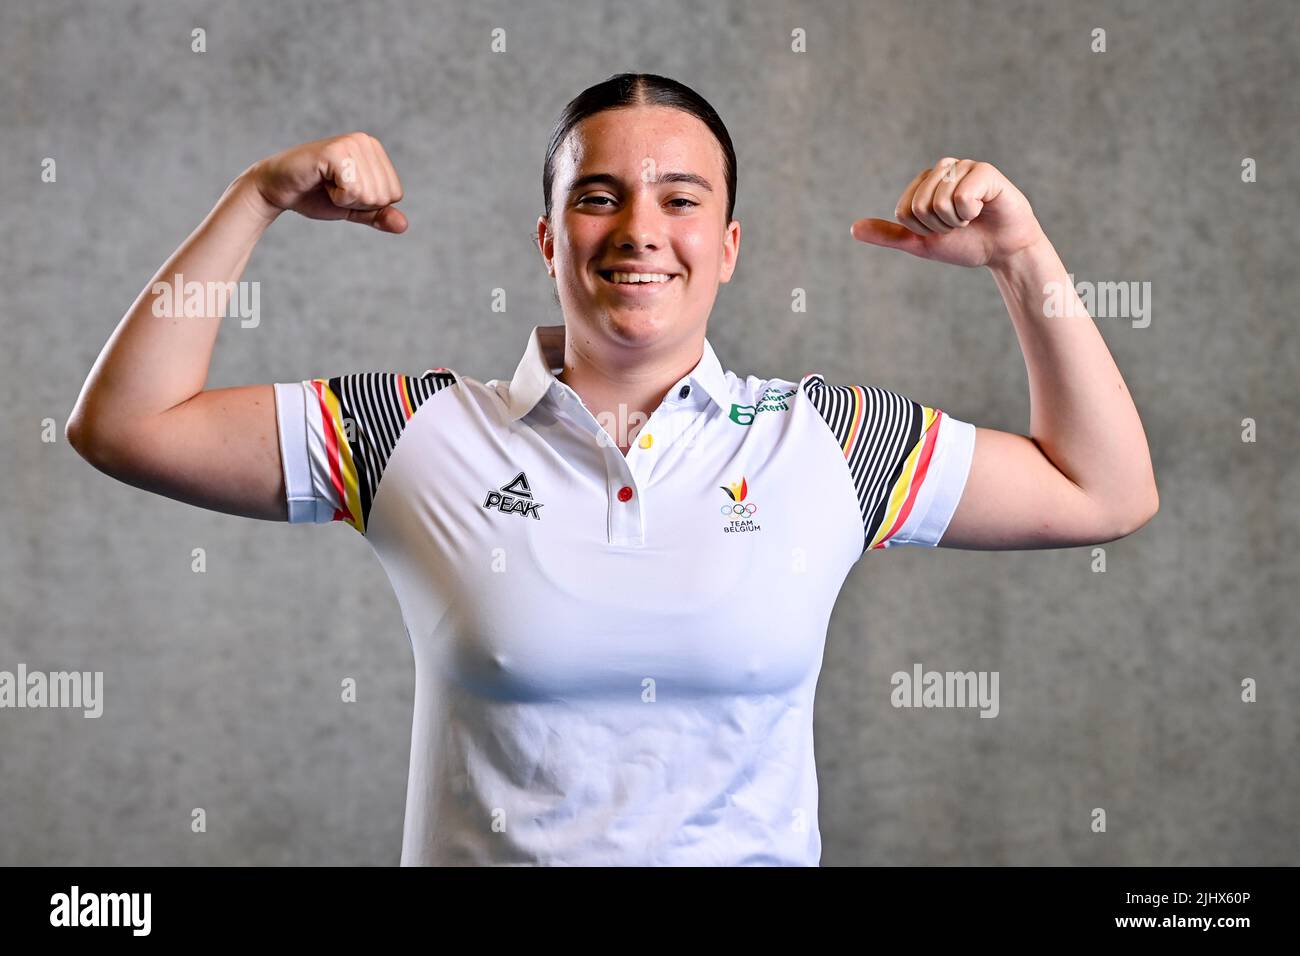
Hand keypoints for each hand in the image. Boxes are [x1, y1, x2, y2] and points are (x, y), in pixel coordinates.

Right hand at [244, 132, 406, 232]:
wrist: (277, 190)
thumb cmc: (314, 195)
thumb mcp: (353, 208)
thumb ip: (378, 215)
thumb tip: (404, 226)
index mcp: (375, 151)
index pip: (394, 195)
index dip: (368, 203)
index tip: (343, 190)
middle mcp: (366, 141)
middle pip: (384, 196)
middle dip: (357, 202)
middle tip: (332, 188)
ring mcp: (352, 143)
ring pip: (370, 194)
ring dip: (345, 199)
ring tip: (325, 183)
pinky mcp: (336, 151)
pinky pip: (353, 190)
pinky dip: (336, 196)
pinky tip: (320, 181)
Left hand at [851, 158, 1043, 268]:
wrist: (1002, 250)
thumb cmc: (965, 243)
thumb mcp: (921, 243)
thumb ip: (889, 235)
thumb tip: (853, 229)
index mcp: (924, 182)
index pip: (904, 212)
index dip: (923, 230)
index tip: (943, 230)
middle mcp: (942, 169)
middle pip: (919, 207)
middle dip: (939, 226)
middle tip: (960, 225)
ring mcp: (963, 167)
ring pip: (938, 203)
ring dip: (956, 221)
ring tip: (972, 217)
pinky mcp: (984, 171)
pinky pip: (961, 197)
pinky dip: (970, 213)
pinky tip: (983, 208)